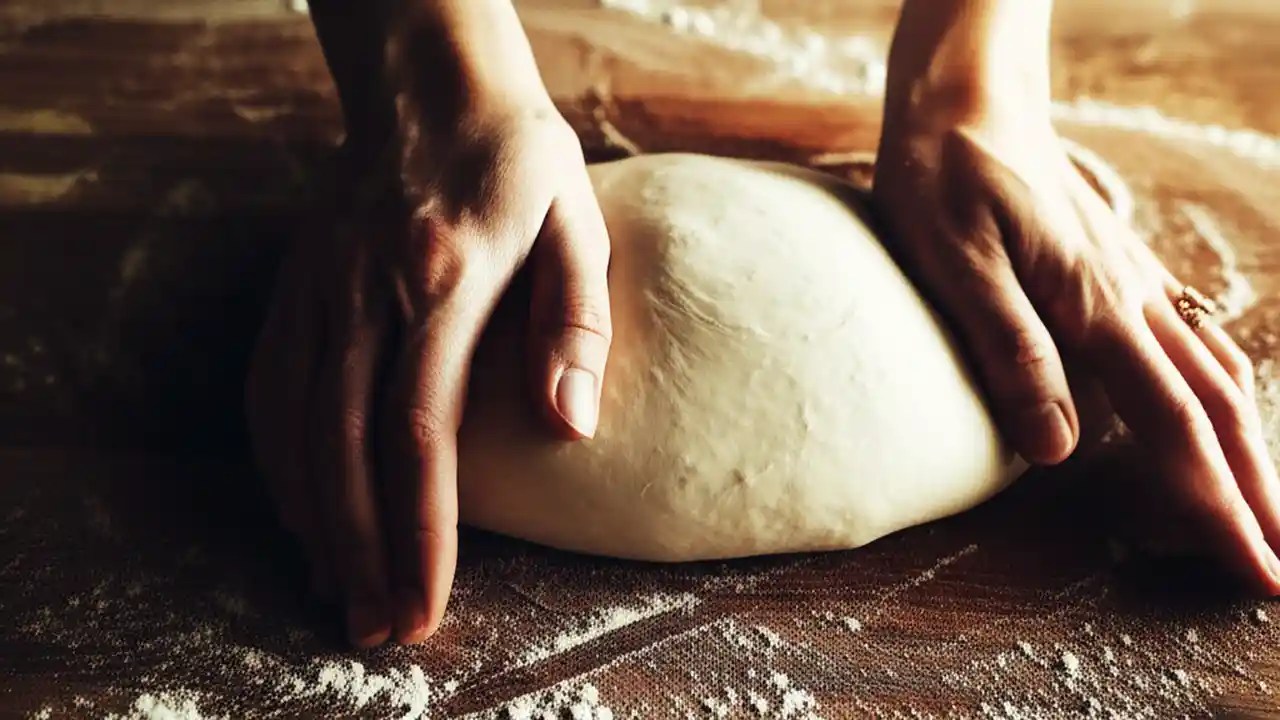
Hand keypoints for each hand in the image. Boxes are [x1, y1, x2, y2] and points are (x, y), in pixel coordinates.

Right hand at [246, 12, 612, 644]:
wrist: (430, 82)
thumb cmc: (517, 157)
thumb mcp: (574, 222)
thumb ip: (574, 327)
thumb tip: (569, 429)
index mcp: (443, 281)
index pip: (419, 434)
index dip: (421, 530)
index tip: (426, 600)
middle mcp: (364, 292)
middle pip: (345, 450)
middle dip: (362, 552)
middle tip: (381, 630)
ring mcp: (318, 289)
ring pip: (296, 430)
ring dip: (316, 524)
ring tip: (339, 596)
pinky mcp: (296, 287)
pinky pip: (268, 388)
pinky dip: (278, 463)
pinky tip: (298, 512)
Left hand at [873, 0, 1279, 592]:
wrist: (966, 98)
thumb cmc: (946, 176)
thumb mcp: (957, 263)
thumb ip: (1010, 350)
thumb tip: (1056, 448)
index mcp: (1095, 307)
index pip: (1176, 423)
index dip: (1216, 501)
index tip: (1254, 565)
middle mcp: (1131, 297)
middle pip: (1216, 406)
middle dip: (1255, 490)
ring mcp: (1133, 279)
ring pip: (1216, 370)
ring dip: (1249, 443)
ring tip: (1271, 505)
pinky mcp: (1119, 266)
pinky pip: (1191, 333)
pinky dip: (1220, 385)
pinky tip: (1223, 406)